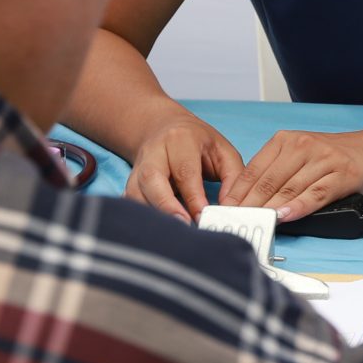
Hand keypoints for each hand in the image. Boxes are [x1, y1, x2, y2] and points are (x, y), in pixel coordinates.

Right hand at [126, 106, 247, 220]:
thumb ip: (232, 177)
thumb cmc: (199, 144)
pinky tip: (155, 231)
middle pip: (152, 179)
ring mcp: (138, 167)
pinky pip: (130, 202)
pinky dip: (141, 218)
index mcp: (180, 139)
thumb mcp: (223, 151)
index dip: (193, 197)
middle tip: (184, 226)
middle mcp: (154, 151)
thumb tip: (228, 208)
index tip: (202, 217)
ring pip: (136, 193)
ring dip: (152, 215)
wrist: (164, 128)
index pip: (185, 171)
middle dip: (167, 206)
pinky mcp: (130, 182)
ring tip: (172, 233)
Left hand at [229, 127, 362, 221]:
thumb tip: (245, 201)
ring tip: (255, 222)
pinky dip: (299, 206)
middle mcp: (303, 145)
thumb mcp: (300, 157)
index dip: (237, 192)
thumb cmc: (334, 158)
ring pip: (289, 187)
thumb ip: (275, 174)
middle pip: (268, 180)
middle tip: (235, 220)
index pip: (254, 169)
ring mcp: (324, 159)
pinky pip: (316, 193)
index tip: (224, 209)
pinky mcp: (343, 174)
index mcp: (286, 140)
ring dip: (270, 208)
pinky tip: (286, 217)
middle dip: (249, 204)